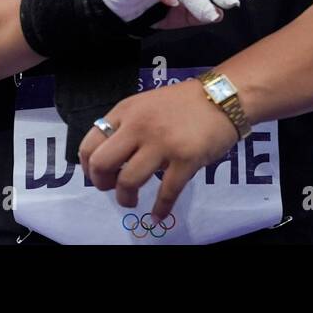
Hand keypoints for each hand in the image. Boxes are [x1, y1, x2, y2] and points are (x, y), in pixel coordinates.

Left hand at [77, 78, 240, 222]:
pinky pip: (166, 193)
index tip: (97, 176)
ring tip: (131, 200)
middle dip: (102, 183)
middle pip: (102, 163)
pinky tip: (158, 214)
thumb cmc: (184, 103)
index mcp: (126, 111)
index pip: (90, 142)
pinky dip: (160, 209)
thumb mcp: (146, 105)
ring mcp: (162, 143)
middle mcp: (138, 126)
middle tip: (112, 188)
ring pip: (128, 181)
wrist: (223, 98)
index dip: (88, 166)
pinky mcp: (185, 159)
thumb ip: (127, 125)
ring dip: (125, 198)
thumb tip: (110, 158)